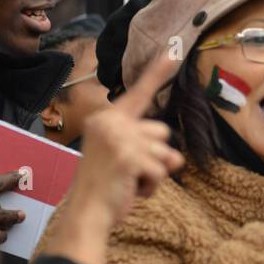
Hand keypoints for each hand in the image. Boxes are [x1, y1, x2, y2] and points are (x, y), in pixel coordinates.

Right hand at [47, 54, 185, 263]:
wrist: (86, 214)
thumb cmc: (105, 188)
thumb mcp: (125, 159)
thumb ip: (147, 148)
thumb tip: (177, 157)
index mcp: (105, 119)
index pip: (138, 93)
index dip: (158, 72)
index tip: (175, 50)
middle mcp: (109, 122)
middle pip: (162, 133)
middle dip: (154, 158)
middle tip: (127, 172)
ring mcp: (118, 138)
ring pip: (166, 153)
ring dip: (154, 174)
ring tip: (128, 182)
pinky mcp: (127, 157)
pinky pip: (161, 172)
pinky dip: (152, 187)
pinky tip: (131, 191)